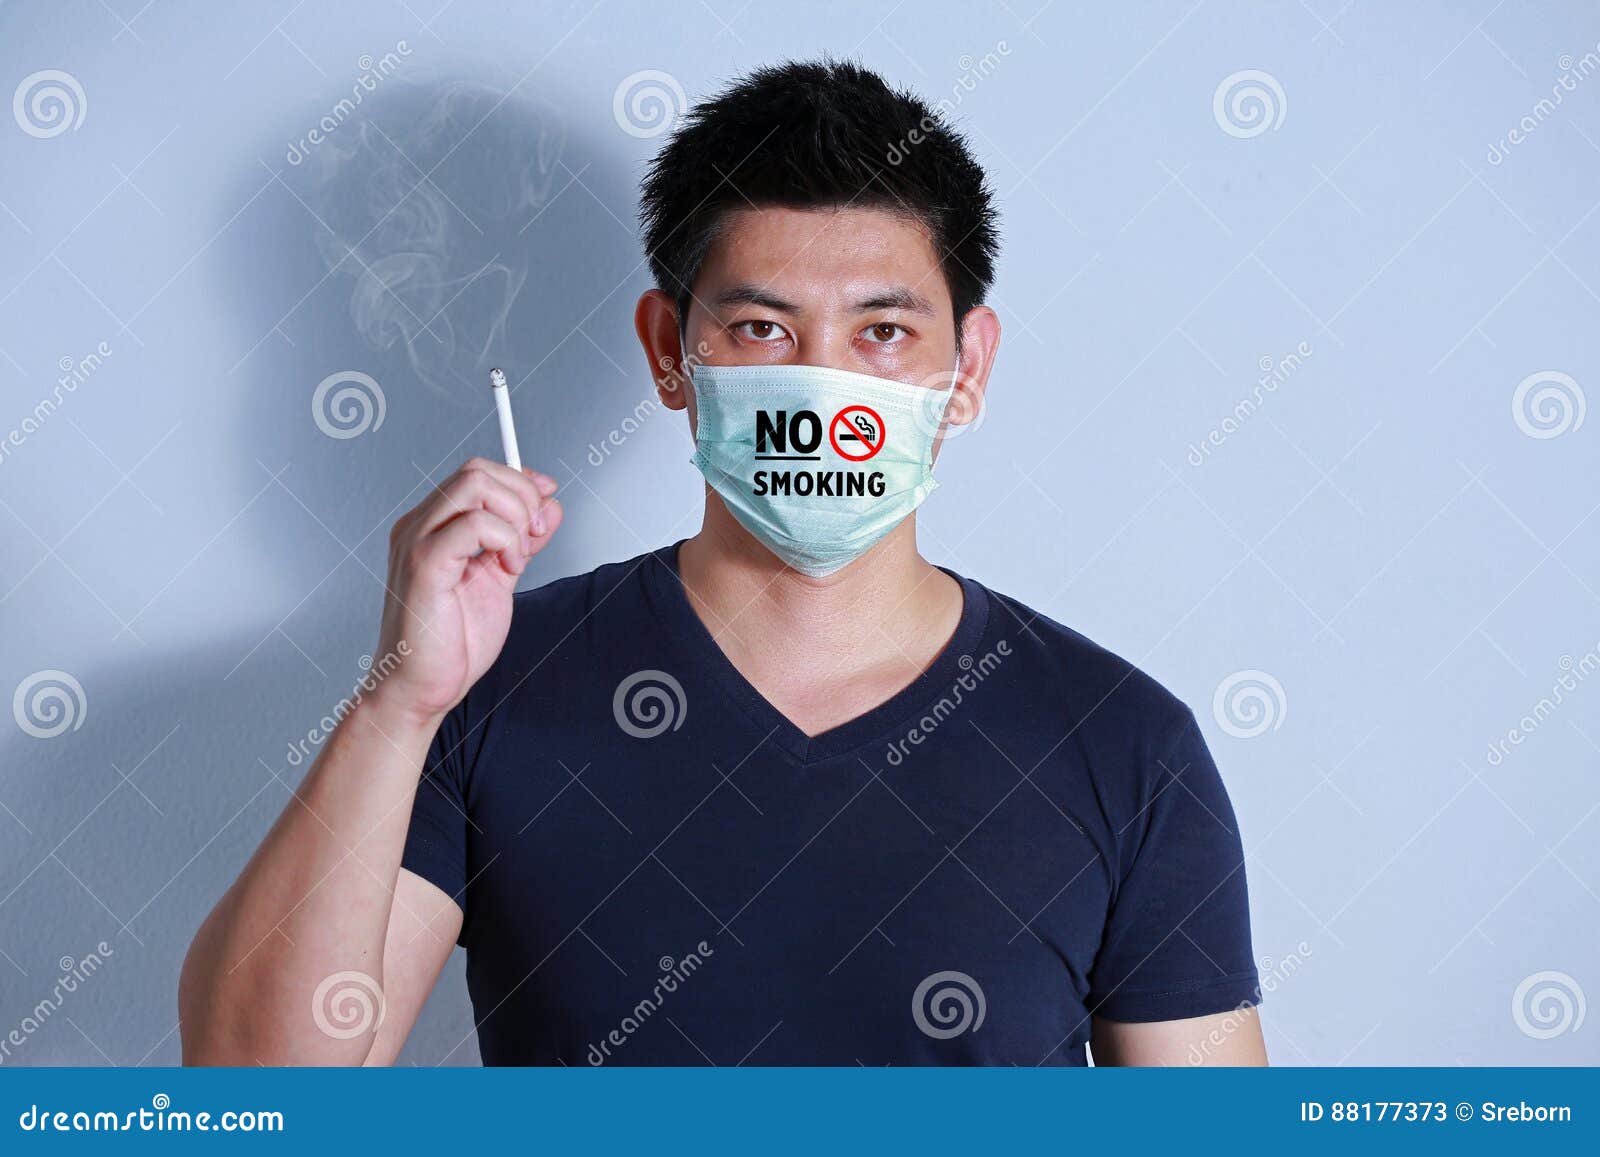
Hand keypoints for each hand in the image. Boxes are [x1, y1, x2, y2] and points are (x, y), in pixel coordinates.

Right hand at [369, 457, 561, 726]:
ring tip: (516, 558)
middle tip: (536, 537)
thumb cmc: (452, 643)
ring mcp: (416, 542)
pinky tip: (506, 569)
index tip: (545, 507)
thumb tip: (548, 502)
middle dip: (522, 497)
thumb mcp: (500, 578)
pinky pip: (473, 524)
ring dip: (514, 516)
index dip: (521, 482)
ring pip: (475, 486)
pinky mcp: (424, 565)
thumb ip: (522, 539)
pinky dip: (505, 540)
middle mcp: (419, 526)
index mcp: (433, 527)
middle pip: (477, 471)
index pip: (478, 474)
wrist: (421, 690)